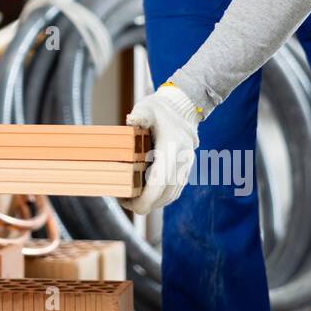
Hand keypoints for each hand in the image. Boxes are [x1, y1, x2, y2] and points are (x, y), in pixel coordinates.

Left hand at [119, 82, 205, 214]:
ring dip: (154, 202)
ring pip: (171, 195)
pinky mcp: (186, 168)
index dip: (145, 198)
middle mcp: (182, 159)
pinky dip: (161, 196)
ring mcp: (186, 165)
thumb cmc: (160, 108)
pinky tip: (146, 194)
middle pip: (166, 194)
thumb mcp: (147, 108)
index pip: (160, 182)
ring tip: (133, 199)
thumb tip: (130, 121)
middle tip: (125, 202)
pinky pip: (175, 189)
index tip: (129, 203)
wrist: (183, 106)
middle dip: (145, 204)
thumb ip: (139, 116)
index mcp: (171, 148)